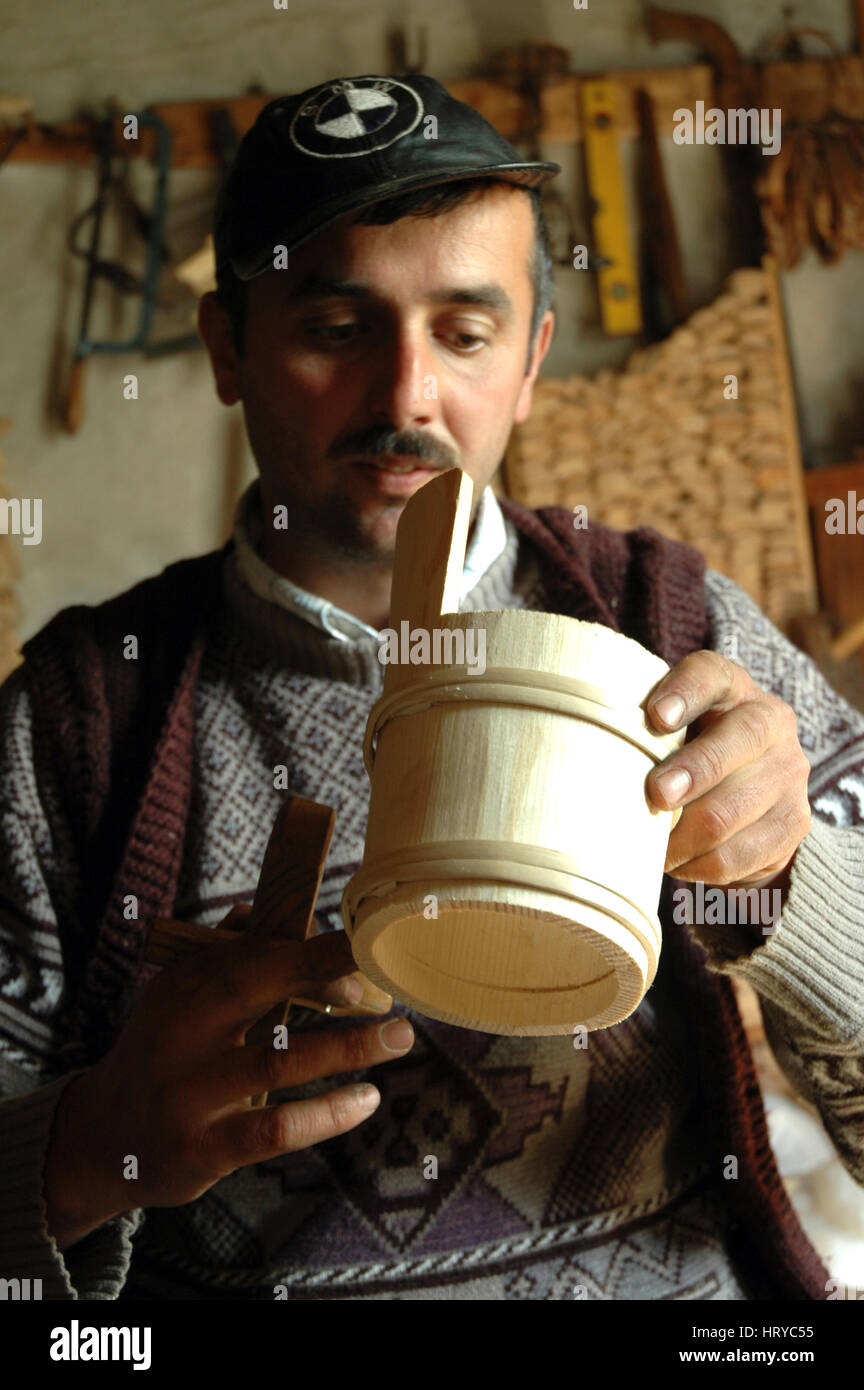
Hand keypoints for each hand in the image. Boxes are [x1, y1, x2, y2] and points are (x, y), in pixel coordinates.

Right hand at [44, 908, 412, 1246]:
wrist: (105, 1141)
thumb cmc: (161, 1057)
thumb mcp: (176, 1002)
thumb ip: (219, 957)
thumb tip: (260, 908)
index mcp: (179, 988)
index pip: (244, 952)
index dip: (303, 943)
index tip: (356, 938)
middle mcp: (180, 1034)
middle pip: (251, 986)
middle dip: (319, 971)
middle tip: (379, 973)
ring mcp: (189, 1093)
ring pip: (278, 1061)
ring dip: (348, 1047)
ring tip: (400, 1036)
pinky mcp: (203, 1148)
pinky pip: (275, 1128)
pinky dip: (328, 1113)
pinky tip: (366, 1099)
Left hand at [644, 650, 810, 887]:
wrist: (746, 792)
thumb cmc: (681, 752)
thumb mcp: (665, 730)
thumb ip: (638, 732)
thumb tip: (585, 761)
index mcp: (730, 686)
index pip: (711, 675)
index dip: (685, 693)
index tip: (655, 716)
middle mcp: (770, 721)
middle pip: (741, 738)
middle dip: (694, 770)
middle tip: (656, 795)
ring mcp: (788, 773)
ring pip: (734, 809)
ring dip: (685, 834)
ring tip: (652, 846)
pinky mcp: (793, 822)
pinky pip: (741, 854)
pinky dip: (699, 865)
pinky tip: (677, 861)